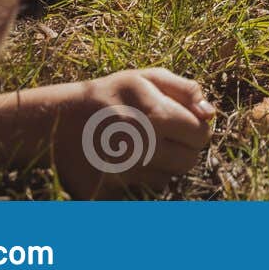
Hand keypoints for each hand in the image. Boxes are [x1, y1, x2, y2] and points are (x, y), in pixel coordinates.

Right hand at [48, 68, 214, 197]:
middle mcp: (142, 148)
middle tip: (165, 137)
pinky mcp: (110, 192)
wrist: (57, 120)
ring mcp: (125, 174)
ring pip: (168, 178)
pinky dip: (142, 178)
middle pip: (189, 162)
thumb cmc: (108, 94)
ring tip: (142, 145)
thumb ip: (185, 91)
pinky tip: (128, 161)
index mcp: (155, 116)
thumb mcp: (145, 78)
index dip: (197, 129)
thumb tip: (210, 114)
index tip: (184, 124)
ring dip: (163, 164)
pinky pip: (143, 190)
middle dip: (184, 150)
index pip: (201, 135)